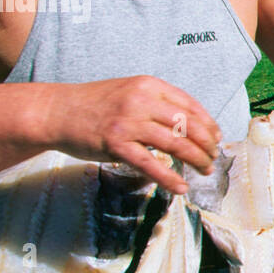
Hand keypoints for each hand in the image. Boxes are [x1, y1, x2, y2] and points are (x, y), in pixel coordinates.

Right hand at [43, 76, 220, 193]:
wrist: (57, 111)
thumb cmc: (95, 104)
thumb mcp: (129, 91)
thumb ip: (157, 103)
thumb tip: (188, 124)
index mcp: (149, 86)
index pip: (190, 105)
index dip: (208, 124)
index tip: (217, 137)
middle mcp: (142, 101)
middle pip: (188, 124)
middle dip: (207, 144)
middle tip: (213, 157)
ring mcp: (129, 122)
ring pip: (175, 143)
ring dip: (196, 159)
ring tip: (204, 170)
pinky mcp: (116, 144)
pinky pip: (151, 164)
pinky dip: (169, 178)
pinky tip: (181, 187)